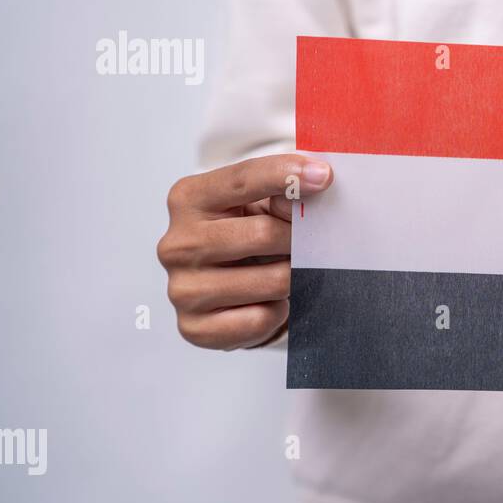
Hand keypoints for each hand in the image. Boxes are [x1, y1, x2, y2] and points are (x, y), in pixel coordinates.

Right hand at [157, 154, 332, 349]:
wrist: (228, 292)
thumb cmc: (246, 236)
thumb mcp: (260, 204)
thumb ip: (282, 192)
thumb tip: (314, 185)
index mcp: (189, 199)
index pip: (243, 179)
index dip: (287, 175)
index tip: (325, 176)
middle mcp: (177, 243)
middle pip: (264, 234)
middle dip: (299, 240)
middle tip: (312, 245)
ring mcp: (182, 289)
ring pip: (272, 281)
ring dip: (294, 279)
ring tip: (288, 274)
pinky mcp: (194, 328)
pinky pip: (261, 319)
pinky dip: (278, 311)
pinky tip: (269, 302)